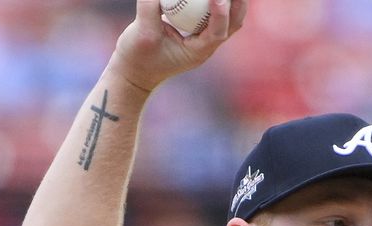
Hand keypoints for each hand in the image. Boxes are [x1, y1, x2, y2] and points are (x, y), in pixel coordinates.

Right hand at [109, 0, 248, 93]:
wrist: (133, 72)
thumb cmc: (137, 58)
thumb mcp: (142, 33)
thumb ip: (149, 8)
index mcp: (197, 52)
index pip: (217, 33)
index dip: (221, 14)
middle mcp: (205, 46)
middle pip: (232, 24)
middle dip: (237, 4)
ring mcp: (203, 38)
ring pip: (227, 19)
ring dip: (231, 2)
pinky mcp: (196, 30)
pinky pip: (211, 14)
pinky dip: (214, 2)